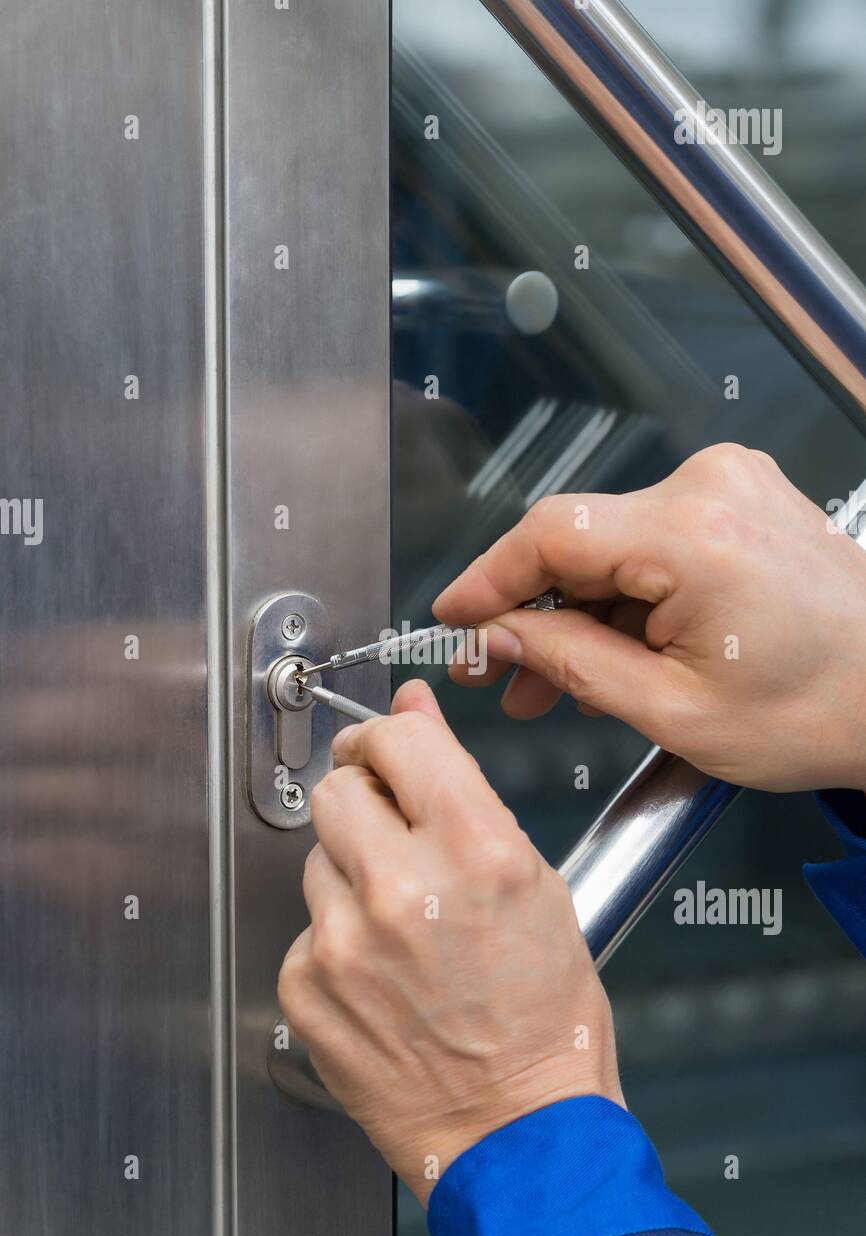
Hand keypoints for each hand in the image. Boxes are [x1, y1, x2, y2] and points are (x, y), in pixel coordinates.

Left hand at [277, 680, 622, 1203]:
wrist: (517, 1134)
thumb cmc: (544, 1021)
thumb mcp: (536, 885)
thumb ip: (464, 792)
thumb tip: (414, 717)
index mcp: (475, 851)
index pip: (397, 739)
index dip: (388, 736)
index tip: (384, 748)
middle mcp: (402, 889)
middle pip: (337, 789)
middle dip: (363, 801)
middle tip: (392, 835)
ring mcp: (344, 941)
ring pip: (316, 857)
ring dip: (351, 875)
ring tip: (402, 927)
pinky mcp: (306, 987)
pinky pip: (304, 927)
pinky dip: (336, 940)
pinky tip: (381, 975)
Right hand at [435, 443, 865, 792]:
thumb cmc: (817, 712)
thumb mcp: (675, 711)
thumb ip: (571, 663)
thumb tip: (499, 638)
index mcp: (695, 537)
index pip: (551, 533)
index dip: (488, 577)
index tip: (454, 618)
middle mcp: (712, 490)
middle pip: (579, 540)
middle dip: (535, 614)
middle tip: (502, 678)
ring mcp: (731, 486)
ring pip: (612, 545)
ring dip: (580, 612)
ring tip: (556, 685)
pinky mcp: (740, 498)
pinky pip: (652, 541)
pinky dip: (625, 595)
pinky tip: (611, 651)